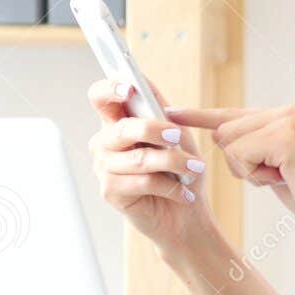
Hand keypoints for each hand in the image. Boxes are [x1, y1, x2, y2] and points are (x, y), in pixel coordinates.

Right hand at [85, 76, 213, 253]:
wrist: (184, 213)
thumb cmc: (179, 170)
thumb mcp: (176, 133)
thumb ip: (158, 108)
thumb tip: (142, 81)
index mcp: (115, 122)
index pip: (99, 97)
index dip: (110, 89)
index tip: (129, 88)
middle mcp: (104, 143)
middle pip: (123, 128)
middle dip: (155, 130)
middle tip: (177, 137)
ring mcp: (103, 168)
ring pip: (139, 158)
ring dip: (173, 162)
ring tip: (195, 168)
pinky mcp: (110, 191)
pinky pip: (142, 182)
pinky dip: (170, 187)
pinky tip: (184, 193)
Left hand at [165, 104, 294, 241]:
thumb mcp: (273, 165)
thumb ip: (250, 146)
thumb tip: (217, 134)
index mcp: (282, 114)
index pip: (230, 113)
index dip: (198, 115)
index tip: (171, 111)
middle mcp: (285, 111)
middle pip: (224, 132)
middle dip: (240, 163)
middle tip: (275, 176)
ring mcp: (286, 121)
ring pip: (230, 145)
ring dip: (248, 171)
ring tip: (282, 177)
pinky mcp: (285, 138)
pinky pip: (240, 155)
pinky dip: (255, 175)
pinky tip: (283, 179)